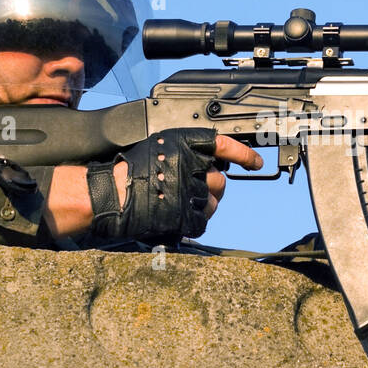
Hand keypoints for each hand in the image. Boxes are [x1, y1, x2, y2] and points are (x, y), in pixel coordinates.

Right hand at [113, 133, 261, 218]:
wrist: (112, 196)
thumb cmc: (131, 172)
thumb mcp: (160, 147)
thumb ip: (185, 152)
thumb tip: (209, 161)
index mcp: (185, 145)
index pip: (224, 145)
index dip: (243, 154)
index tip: (255, 162)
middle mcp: (191, 166)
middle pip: (220, 180)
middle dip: (212, 187)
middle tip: (194, 190)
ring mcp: (190, 192)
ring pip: (212, 203)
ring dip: (201, 206)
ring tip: (178, 204)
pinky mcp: (185, 216)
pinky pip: (202, 222)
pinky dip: (192, 222)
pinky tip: (177, 217)